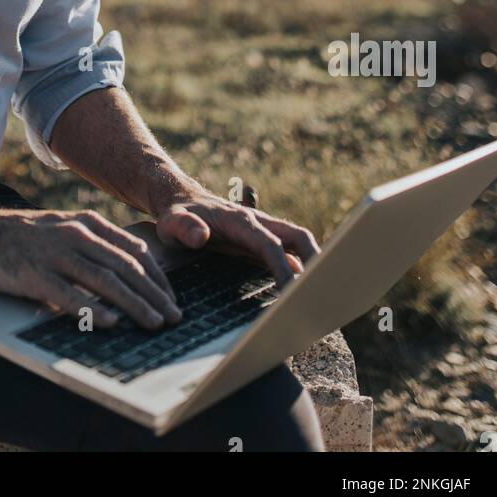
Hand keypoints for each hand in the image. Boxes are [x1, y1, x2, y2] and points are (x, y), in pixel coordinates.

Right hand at [0, 207, 183, 329]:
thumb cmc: (25, 236)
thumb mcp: (65, 227)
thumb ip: (96, 243)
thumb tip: (132, 268)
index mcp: (87, 223)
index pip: (134, 251)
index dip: (157, 277)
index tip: (171, 298)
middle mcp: (76, 235)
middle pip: (126, 266)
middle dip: (155, 294)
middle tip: (174, 316)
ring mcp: (55, 254)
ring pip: (104, 280)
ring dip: (134, 304)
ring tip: (153, 323)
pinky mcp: (34, 274)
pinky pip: (69, 294)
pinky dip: (92, 310)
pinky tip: (110, 323)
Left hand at [154, 190, 320, 289]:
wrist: (181, 202)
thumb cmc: (176, 216)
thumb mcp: (170, 223)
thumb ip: (183, 228)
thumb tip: (201, 237)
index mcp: (240, 221)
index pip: (270, 244)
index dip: (282, 267)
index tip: (292, 292)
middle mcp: (258, 223)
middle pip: (298, 236)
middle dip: (316, 259)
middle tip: (325, 290)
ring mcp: (262, 231)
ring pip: (298, 242)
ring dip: (314, 263)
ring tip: (324, 295)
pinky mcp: (262, 241)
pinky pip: (288, 252)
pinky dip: (301, 269)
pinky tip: (304, 292)